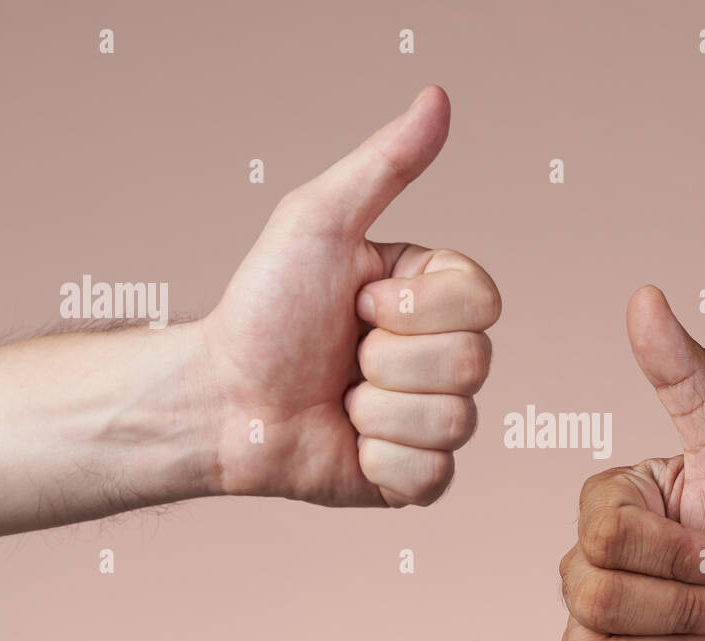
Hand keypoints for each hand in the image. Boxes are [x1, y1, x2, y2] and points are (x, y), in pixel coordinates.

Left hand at [200, 86, 500, 506]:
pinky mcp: (415, 479)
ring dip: (377, 412)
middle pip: (474, 364)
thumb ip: (385, 164)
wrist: (220, 400)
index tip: (358, 303)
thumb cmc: (262, 309)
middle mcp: (442, 358)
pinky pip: (433, 476)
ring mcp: (432, 420)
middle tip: (342, 356)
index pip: (484, 302)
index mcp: (432, 299)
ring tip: (338, 400)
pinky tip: (347, 444)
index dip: (416, 309)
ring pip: (455, 421)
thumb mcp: (320, 222)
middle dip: (389, 361)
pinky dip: (380, 460)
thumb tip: (437, 98)